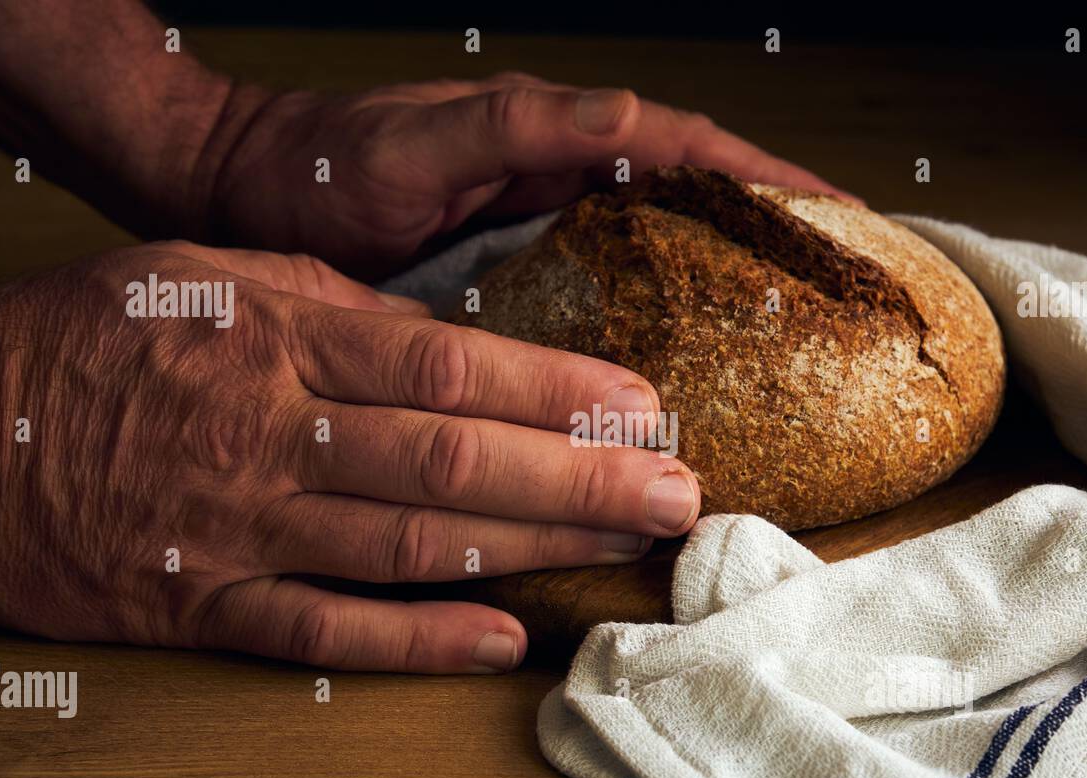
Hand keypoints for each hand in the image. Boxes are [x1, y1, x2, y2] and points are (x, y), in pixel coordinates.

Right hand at [0, 242, 699, 671]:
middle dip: (577, 476)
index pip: (445, 363)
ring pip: (409, 545)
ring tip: (622, 547)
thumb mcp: (206, 275)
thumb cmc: (88, 339)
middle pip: (451, 459)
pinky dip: (417, 642)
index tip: (639, 405)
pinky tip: (501, 639)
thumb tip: (444, 332)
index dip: (553, 390)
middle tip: (673, 488)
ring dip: (529, 549)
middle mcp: (267, 434)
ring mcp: (237, 528)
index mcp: (273, 337)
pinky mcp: (202, 607)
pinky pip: (325, 632)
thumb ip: (330, 301)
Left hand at [193, 73, 848, 278]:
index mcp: (549, 132)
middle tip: (843, 274)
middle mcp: (556, 172)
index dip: (765, 177)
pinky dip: (660, 308)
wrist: (244, 193)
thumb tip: (626, 117)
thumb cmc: (321, 164)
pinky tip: (688, 351)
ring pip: (659, 241)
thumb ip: (514, 127)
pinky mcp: (515, 264)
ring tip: (792, 320)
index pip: (685, 146)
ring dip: (727, 272)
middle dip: (770, 223)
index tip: (839, 213)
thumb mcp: (415, 141)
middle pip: (691, 193)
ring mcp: (539, 220)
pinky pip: (609, 283)